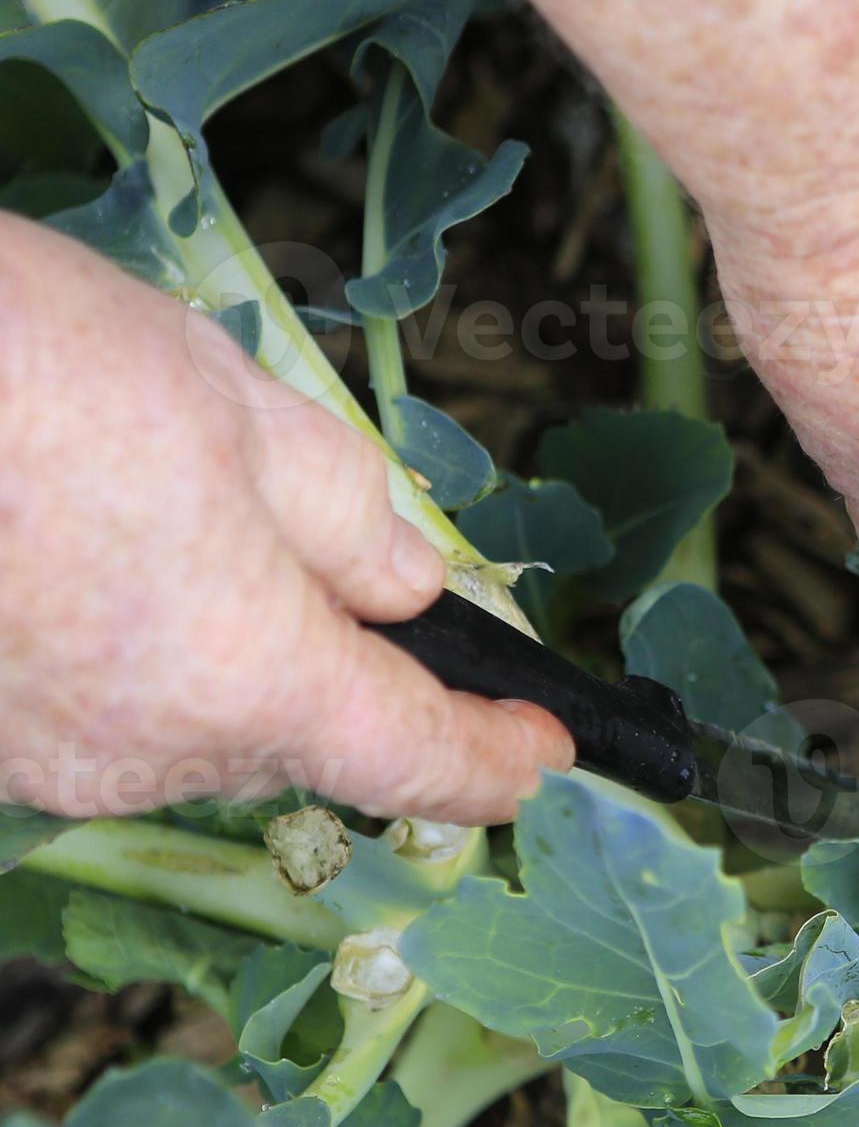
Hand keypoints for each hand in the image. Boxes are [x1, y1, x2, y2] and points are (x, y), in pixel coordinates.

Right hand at [0, 215, 573, 823]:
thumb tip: (410, 588)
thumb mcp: (244, 410)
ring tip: (143, 513)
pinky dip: (111, 650)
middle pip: (293, 733)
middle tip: (296, 544)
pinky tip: (71, 548)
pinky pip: (88, 711)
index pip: (417, 758)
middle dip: (324, 659)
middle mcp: (151, 752)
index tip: (540, 756)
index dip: (494, 762)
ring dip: (206, 650)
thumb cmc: (32, 364)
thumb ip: (355, 521)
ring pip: (186, 726)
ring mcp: (45, 758)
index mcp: (255, 679)